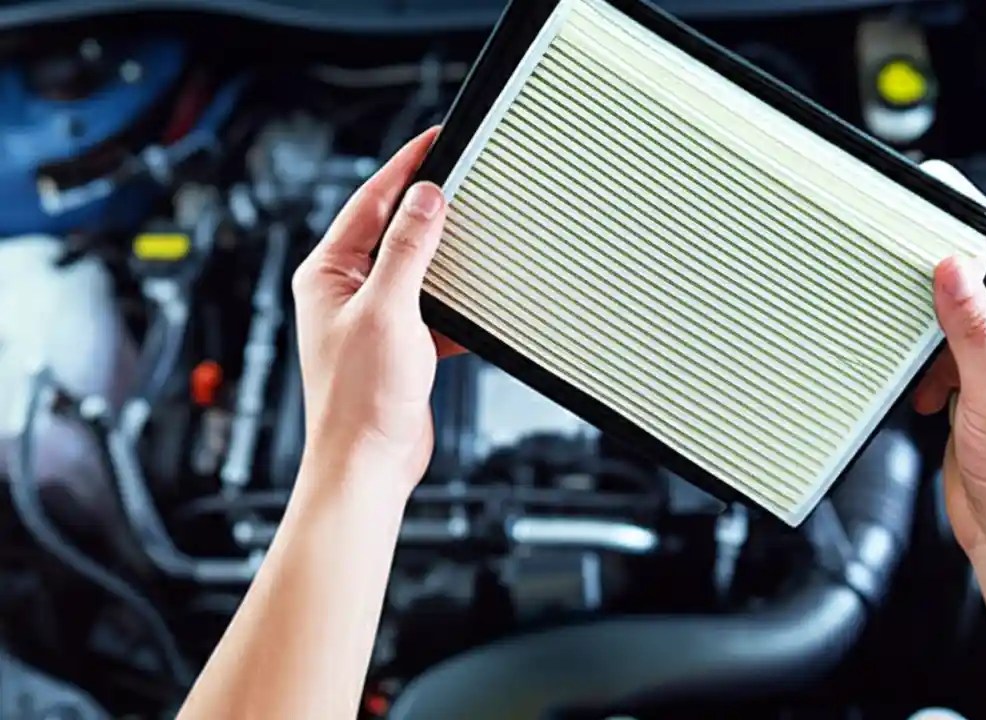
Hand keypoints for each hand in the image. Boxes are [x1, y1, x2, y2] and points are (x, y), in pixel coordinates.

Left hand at [290, 127, 462, 499]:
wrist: (367, 465)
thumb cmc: (359, 399)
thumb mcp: (388, 312)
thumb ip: (409, 251)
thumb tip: (426, 199)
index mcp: (326, 273)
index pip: (368, 201)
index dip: (405, 168)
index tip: (436, 141)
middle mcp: (345, 290)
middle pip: (393, 230)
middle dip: (428, 207)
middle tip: (464, 178)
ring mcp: (372, 317)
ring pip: (416, 269)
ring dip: (445, 256)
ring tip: (477, 233)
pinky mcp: (398, 344)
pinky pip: (432, 308)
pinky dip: (455, 304)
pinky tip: (478, 303)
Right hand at [913, 163, 985, 557]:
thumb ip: (972, 329)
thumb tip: (953, 271)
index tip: (948, 230)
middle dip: (952, 300)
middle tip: (919, 293)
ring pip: (962, 333)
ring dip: (937, 345)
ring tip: (927, 366)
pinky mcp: (978, 402)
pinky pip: (947, 366)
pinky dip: (929, 375)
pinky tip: (924, 396)